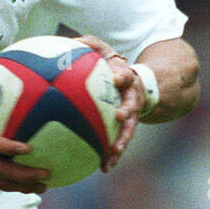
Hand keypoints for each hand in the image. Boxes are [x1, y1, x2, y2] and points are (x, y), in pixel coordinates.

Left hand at [76, 34, 145, 170]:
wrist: (139, 83)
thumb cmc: (112, 65)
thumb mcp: (103, 50)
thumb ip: (89, 44)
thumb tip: (70, 41)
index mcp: (125, 77)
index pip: (126, 74)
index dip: (123, 76)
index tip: (119, 77)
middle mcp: (131, 97)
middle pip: (132, 104)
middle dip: (128, 109)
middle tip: (120, 115)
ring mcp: (131, 114)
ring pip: (129, 129)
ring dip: (123, 141)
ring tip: (114, 152)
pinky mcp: (126, 128)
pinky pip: (119, 142)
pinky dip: (113, 155)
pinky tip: (104, 168)